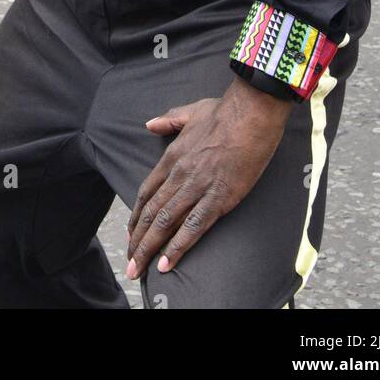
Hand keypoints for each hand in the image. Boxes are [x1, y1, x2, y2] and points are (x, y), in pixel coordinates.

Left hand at [126, 76, 292, 280]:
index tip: (131, 232)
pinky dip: (178, 246)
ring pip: (166, 223)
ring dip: (150, 247)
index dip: (137, 215)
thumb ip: (169, 120)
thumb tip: (150, 124)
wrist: (250, 115)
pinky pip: (193, 227)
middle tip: (129, 262)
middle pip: (152, 213)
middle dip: (138, 240)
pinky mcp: (218, 199)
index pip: (147, 192)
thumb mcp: (190, 112)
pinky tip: (167, 262)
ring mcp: (197, 188)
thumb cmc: (224, 113)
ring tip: (139, 267)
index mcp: (172, 157)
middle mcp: (180, 175)